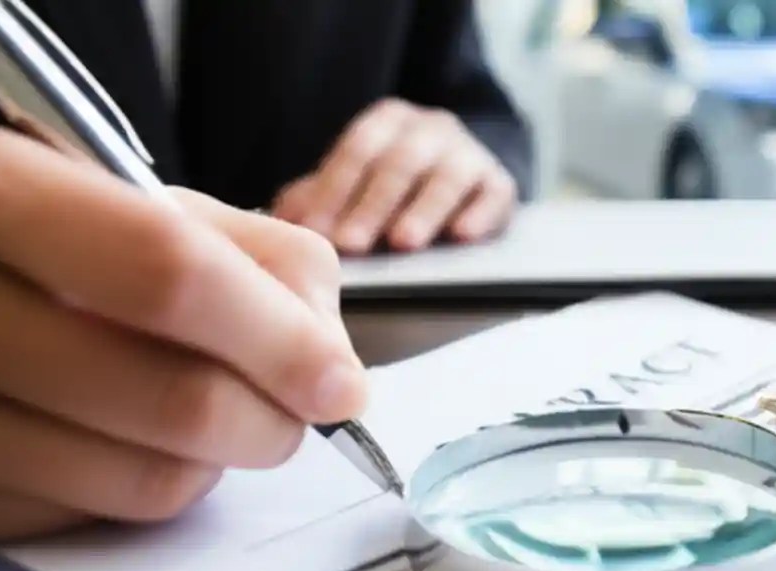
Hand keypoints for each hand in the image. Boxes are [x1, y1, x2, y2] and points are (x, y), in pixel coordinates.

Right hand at [0, 125, 367, 547]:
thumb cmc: (27, 232)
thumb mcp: (122, 195)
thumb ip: (250, 252)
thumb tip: (332, 362)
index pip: (175, 278)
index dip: (282, 338)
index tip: (340, 382)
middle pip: (178, 401)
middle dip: (275, 419)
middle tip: (294, 409)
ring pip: (149, 483)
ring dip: (218, 460)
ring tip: (205, 410)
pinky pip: (95, 520)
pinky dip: (143, 486)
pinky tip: (123, 436)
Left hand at [272, 99, 517, 253]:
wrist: (463, 177)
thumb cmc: (392, 189)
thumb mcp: (351, 183)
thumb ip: (314, 200)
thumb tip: (275, 226)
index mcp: (388, 122)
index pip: (358, 150)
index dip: (334, 190)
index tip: (315, 229)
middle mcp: (431, 129)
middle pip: (399, 165)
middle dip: (372, 206)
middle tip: (351, 244)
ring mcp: (470, 154)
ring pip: (447, 178)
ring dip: (424, 210)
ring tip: (404, 242)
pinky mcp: (501, 183)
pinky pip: (494, 195)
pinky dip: (480, 215)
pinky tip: (463, 236)